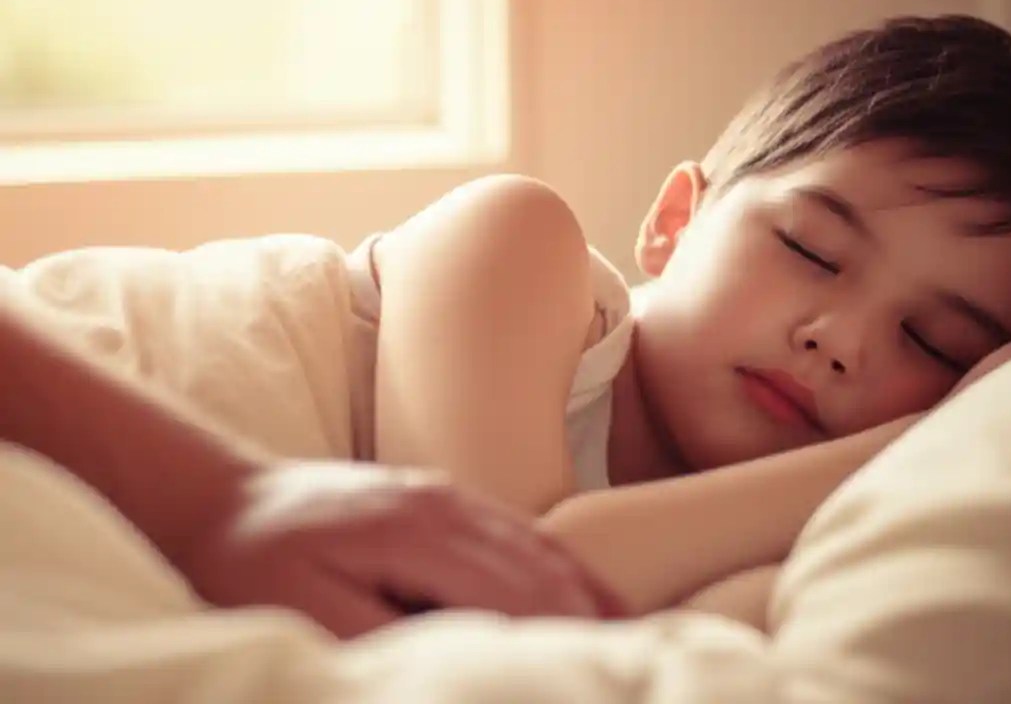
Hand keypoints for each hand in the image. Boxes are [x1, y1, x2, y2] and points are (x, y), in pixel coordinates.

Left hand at [177, 461, 626, 638]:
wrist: (219, 494)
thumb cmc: (249, 561)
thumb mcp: (302, 608)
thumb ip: (384, 634)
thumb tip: (463, 654)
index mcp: (417, 531)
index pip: (512, 595)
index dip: (558, 643)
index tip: (593, 676)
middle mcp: (448, 505)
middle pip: (541, 573)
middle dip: (587, 626)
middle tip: (629, 671)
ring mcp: (450, 498)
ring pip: (542, 553)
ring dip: (587, 601)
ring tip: (632, 645)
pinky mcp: (445, 504)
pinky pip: (523, 540)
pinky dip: (566, 574)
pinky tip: (593, 603)